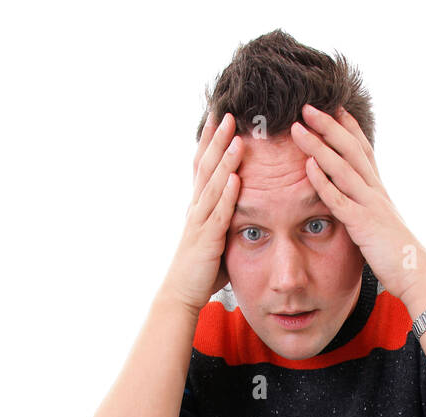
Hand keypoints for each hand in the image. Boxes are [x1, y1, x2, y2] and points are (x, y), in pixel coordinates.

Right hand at [161, 112, 242, 313]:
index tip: (219, 116)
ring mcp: (200, 223)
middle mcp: (196, 208)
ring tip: (237, 137)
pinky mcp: (207, 240)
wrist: (180, 294)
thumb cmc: (200, 269)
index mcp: (198, 206)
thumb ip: (226, 220)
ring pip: (212, 185)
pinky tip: (237, 178)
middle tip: (228, 113)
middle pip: (205, 166)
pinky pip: (218, 213)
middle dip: (216, 139)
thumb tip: (245, 209)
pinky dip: (228, 194)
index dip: (209, 141)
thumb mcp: (215, 237)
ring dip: (224, 160)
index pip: (202, 166)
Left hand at [290, 105, 425, 302]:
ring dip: (319, 145)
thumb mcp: (382, 226)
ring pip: (342, 167)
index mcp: (378, 190)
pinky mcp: (363, 224)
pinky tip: (309, 166)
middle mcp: (375, 191)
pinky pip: (339, 199)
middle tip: (307, 106)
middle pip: (351, 148)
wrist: (416, 273)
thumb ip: (368, 212)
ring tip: (298, 128)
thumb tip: (358, 209)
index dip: (348, 127)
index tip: (334, 107)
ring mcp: (369, 205)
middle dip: (329, 125)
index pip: (363, 150)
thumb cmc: (398, 255)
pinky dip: (323, 181)